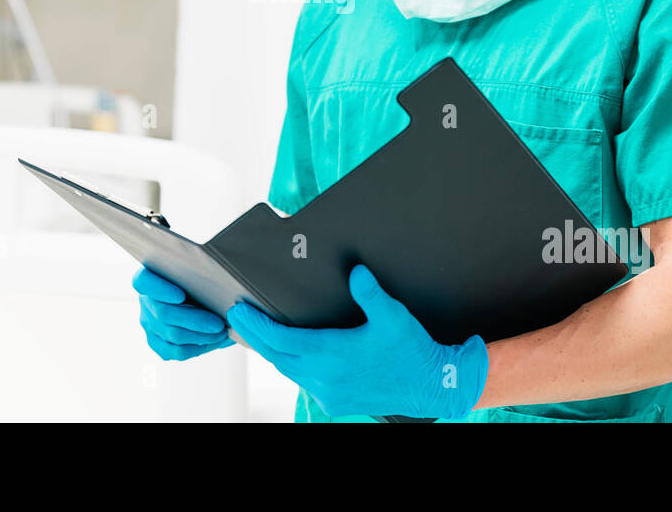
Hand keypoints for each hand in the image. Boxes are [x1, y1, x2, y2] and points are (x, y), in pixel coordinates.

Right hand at [133, 266, 234, 360]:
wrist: (192, 296)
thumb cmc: (196, 280)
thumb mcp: (195, 272)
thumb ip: (202, 276)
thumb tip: (228, 296)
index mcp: (148, 277)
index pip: (143, 281)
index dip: (159, 289)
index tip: (180, 295)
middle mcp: (145, 300)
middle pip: (164, 314)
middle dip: (195, 321)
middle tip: (218, 323)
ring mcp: (148, 323)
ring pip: (172, 336)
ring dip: (201, 336)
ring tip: (222, 333)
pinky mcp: (156, 342)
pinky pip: (175, 352)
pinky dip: (197, 348)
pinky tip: (213, 341)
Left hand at [226, 265, 487, 419]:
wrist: (434, 387)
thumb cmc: (413, 350)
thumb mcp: (393, 316)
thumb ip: (371, 293)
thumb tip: (356, 270)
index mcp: (333, 355)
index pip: (281, 339)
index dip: (257, 325)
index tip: (239, 311)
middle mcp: (325, 378)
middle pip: (277, 356)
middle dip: (255, 336)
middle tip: (237, 318)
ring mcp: (329, 393)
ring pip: (288, 370)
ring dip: (271, 351)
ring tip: (255, 333)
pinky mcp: (336, 402)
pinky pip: (303, 381)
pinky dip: (290, 365)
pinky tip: (286, 355)